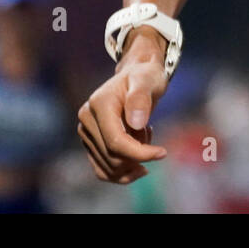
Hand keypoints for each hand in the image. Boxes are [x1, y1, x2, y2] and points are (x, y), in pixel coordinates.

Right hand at [77, 43, 169, 183]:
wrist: (137, 75)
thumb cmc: (145, 76)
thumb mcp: (148, 80)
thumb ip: (141, 99)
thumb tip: (136, 123)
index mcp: (99, 104)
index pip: (116, 142)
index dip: (140, 153)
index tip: (162, 153)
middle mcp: (86, 119)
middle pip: (113, 157)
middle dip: (138, 156)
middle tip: (150, 133)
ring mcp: (86, 132)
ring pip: (109, 167)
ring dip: (132, 162)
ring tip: (143, 138)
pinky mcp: (90, 142)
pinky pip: (103, 170)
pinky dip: (123, 172)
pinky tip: (138, 156)